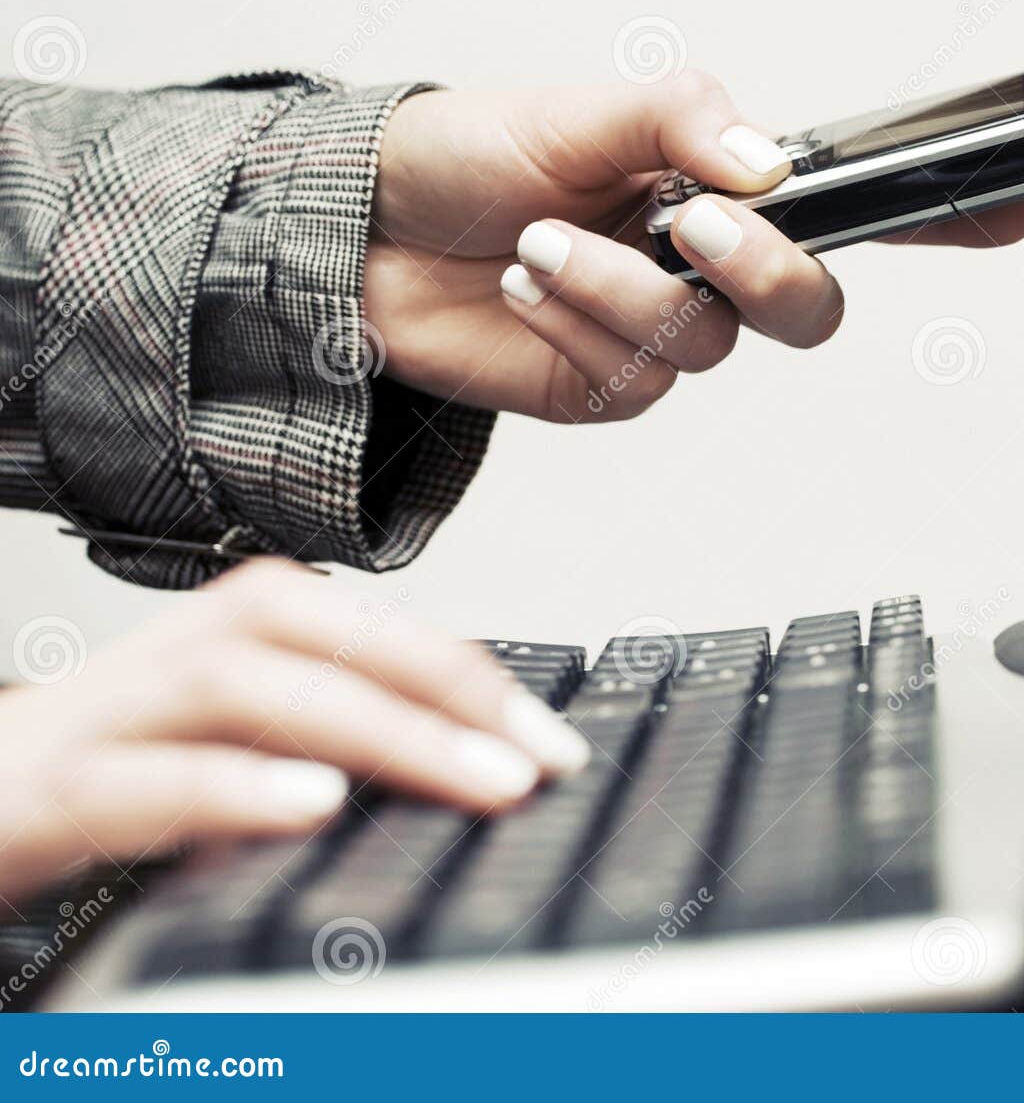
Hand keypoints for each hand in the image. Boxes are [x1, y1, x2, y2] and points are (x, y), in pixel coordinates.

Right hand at [0, 560, 587, 901]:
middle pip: (326, 639)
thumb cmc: (112, 773)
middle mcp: (185, 655)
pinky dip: (235, 788)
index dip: (472, 680)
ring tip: (470, 778)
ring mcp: (116, 714)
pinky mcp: (54, 787)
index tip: (551, 740)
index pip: (374, 633)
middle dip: (445, 694)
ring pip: (253, 690)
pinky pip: (147, 777)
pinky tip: (312, 807)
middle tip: (537, 759)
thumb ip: (334, 745)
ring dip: (376, 734)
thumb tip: (467, 769)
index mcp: (239, 638)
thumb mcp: (244, 751)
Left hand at [366, 73, 1023, 421]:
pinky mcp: (613, 385)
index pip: (859, 208)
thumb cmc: (470, 158)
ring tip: (544, 239)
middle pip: (812, 307)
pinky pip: (637, 372)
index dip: (948, 214)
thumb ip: (681, 120)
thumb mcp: (580, 108)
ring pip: (711, 342)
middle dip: (764, 272)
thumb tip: (764, 165)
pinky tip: (524, 280)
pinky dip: (577, 318)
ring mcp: (665, 332)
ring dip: (623, 286)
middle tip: (693, 225)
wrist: (361, 235)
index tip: (1020, 205)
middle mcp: (709, 267)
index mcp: (723, 187)